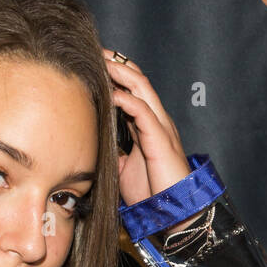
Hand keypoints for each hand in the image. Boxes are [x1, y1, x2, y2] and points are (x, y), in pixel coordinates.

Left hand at [102, 48, 191, 205]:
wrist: (171, 213)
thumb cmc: (151, 192)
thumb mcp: (124, 169)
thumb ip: (114, 153)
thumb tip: (96, 147)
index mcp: (148, 125)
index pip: (133, 89)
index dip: (116, 74)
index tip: (94, 64)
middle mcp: (157, 120)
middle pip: (138, 81)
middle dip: (117, 64)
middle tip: (95, 52)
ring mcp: (161, 127)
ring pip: (142, 89)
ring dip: (121, 74)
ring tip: (102, 63)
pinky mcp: (161, 140)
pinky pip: (144, 112)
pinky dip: (128, 101)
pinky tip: (112, 95)